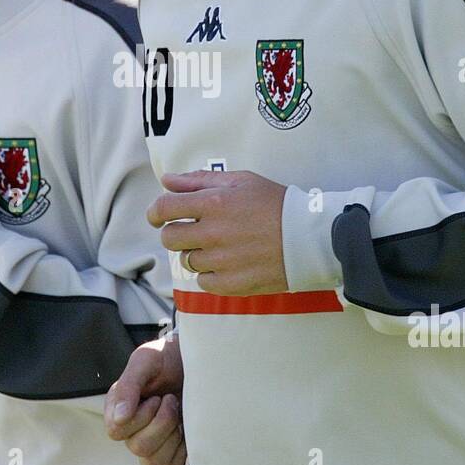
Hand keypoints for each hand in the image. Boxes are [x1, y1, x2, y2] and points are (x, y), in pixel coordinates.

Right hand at [105, 335, 186, 464]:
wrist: (194, 361)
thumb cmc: (165, 358)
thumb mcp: (145, 361)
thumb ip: (129, 386)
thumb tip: (119, 418)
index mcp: (117, 410)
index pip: (117, 431)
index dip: (140, 417)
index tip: (156, 396)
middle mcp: (131, 431)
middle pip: (138, 448)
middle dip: (162, 422)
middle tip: (170, 400)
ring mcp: (151, 444)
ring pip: (154, 462)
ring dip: (172, 436)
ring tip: (179, 413)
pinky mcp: (171, 452)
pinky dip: (182, 450)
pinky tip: (186, 428)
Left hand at [148, 169, 288, 294]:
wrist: (309, 238)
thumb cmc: (276, 204)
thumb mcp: (241, 181)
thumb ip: (200, 180)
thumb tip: (167, 181)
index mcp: (213, 203)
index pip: (164, 208)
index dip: (155, 212)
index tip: (157, 216)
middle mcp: (213, 233)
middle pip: (169, 237)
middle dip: (176, 233)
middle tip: (194, 231)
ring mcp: (221, 261)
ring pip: (187, 260)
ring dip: (197, 253)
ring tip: (221, 246)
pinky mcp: (231, 284)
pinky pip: (202, 282)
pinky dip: (210, 274)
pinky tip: (228, 263)